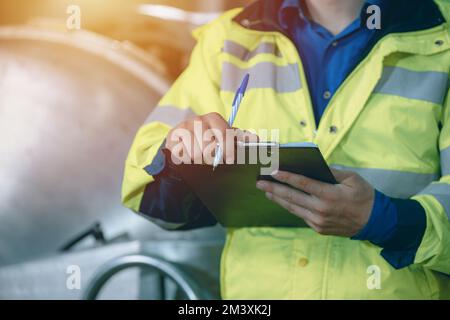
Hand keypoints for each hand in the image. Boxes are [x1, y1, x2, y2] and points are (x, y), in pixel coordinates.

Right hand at [165, 112, 257, 164]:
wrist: (182, 140)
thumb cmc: (208, 140)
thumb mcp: (224, 137)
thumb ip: (240, 138)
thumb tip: (257, 140)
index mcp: (214, 118)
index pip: (225, 135)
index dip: (229, 150)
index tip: (230, 159)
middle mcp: (198, 120)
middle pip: (209, 146)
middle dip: (211, 157)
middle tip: (211, 159)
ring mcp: (183, 127)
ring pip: (196, 153)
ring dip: (198, 160)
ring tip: (199, 158)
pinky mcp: (171, 137)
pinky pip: (182, 155)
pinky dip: (186, 160)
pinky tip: (188, 157)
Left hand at [256, 169, 374, 236]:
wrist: (374, 222)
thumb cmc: (364, 196)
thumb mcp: (353, 179)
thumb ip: (332, 172)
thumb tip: (315, 166)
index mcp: (329, 195)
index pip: (302, 184)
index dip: (286, 177)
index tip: (272, 171)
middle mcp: (321, 209)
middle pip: (292, 197)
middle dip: (273, 189)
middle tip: (259, 183)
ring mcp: (318, 221)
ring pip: (293, 208)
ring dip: (278, 199)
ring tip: (266, 191)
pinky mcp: (318, 228)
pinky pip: (300, 215)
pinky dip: (290, 207)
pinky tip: (282, 200)